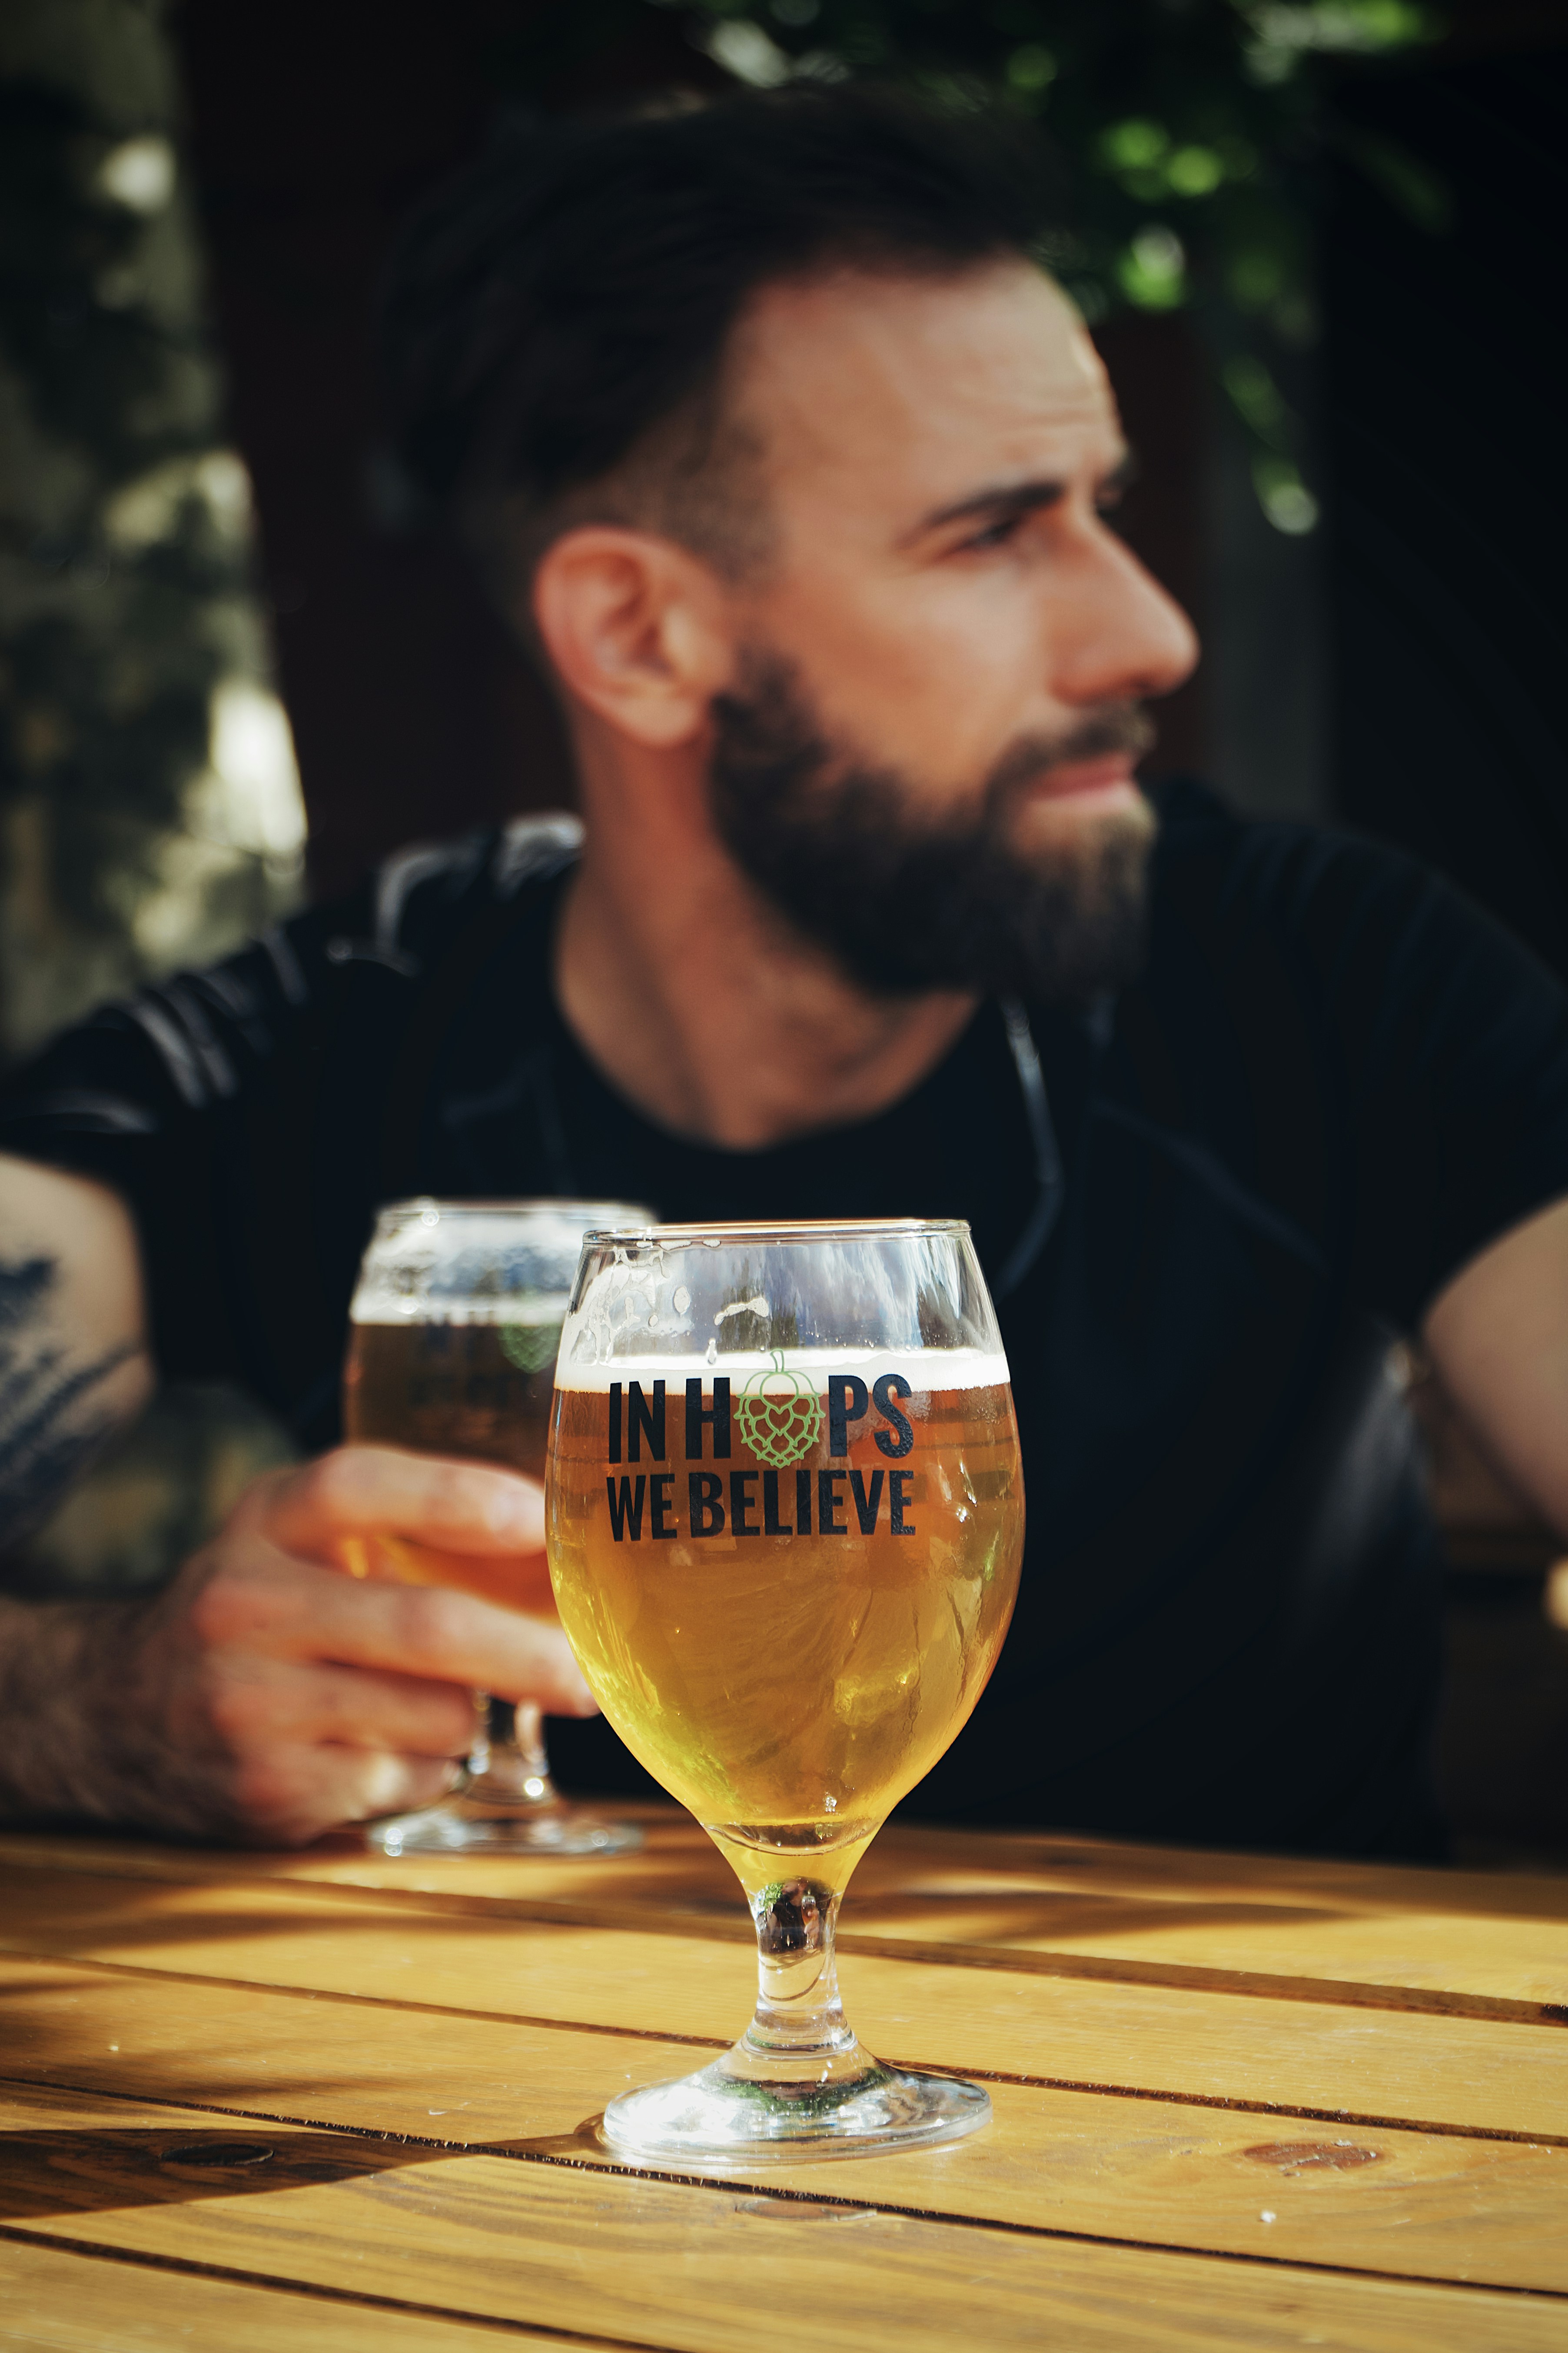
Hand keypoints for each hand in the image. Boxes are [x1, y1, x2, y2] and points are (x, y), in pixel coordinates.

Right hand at [0, 1446, 594, 1846]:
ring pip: (432, 1717)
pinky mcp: (268, 1790)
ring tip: (431, 1707)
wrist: (111, 1712)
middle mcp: (246, 1607)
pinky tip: (378, 1753)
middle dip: (529, 1654)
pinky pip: (405, 1781)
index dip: (457, 1499)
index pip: (359, 1489)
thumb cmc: (252, 1612)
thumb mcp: (293, 1539)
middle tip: (591, 1673)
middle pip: (422, 1627)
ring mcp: (252, 1705)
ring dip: (468, 1718)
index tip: (539, 1519)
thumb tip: (552, 1550)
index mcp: (264, 1523)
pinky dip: (426, 1771)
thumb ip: (398, 1527)